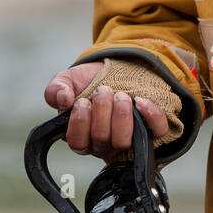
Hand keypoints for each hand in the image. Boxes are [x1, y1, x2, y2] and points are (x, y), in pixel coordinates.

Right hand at [44, 62, 169, 158]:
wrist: (116, 68)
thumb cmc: (89, 81)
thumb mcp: (67, 80)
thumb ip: (55, 90)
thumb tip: (63, 101)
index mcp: (83, 136)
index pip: (78, 143)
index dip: (80, 122)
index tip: (82, 101)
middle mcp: (105, 144)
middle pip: (101, 140)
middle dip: (101, 109)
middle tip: (104, 91)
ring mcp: (129, 139)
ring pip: (124, 140)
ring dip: (120, 114)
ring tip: (120, 95)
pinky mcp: (151, 130)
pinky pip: (157, 131)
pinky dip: (150, 115)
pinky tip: (141, 101)